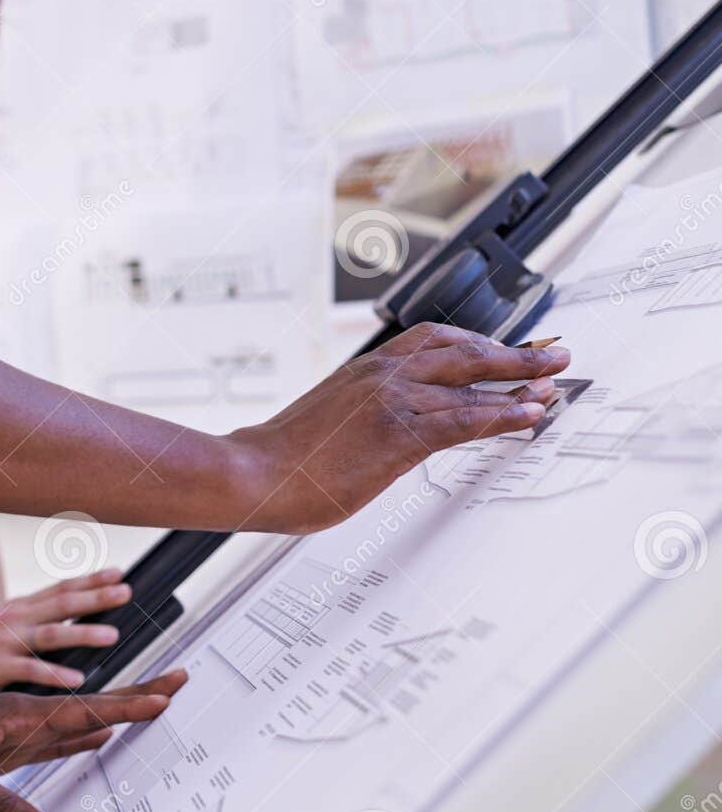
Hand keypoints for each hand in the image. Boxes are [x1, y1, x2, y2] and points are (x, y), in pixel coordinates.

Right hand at [0, 569, 131, 694]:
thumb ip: (29, 625)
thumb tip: (62, 623)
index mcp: (18, 609)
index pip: (60, 588)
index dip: (89, 579)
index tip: (118, 572)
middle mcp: (14, 619)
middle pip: (61, 603)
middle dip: (95, 596)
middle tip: (125, 591)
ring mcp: (5, 641)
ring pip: (51, 633)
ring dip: (82, 632)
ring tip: (112, 635)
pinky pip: (31, 671)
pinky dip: (56, 673)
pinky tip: (78, 678)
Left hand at [0, 667, 186, 811]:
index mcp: (19, 713)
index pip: (87, 708)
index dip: (129, 701)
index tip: (166, 690)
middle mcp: (24, 717)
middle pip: (93, 706)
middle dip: (136, 696)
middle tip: (176, 682)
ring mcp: (17, 731)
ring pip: (78, 722)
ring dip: (115, 714)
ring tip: (150, 706)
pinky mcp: (5, 746)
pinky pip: (55, 742)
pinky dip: (83, 737)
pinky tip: (100, 737)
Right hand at [226, 322, 570, 534]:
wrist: (256, 472)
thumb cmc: (287, 457)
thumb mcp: (332, 417)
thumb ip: (365, 411)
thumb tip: (389, 428)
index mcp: (365, 367)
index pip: (435, 339)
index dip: (479, 341)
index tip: (508, 347)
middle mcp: (382, 373)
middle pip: (464, 349)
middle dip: (514, 352)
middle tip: (551, 353)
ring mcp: (392, 400)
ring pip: (471, 379)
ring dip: (521, 380)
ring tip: (554, 381)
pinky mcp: (400, 433)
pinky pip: (465, 419)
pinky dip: (504, 415)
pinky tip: (529, 416)